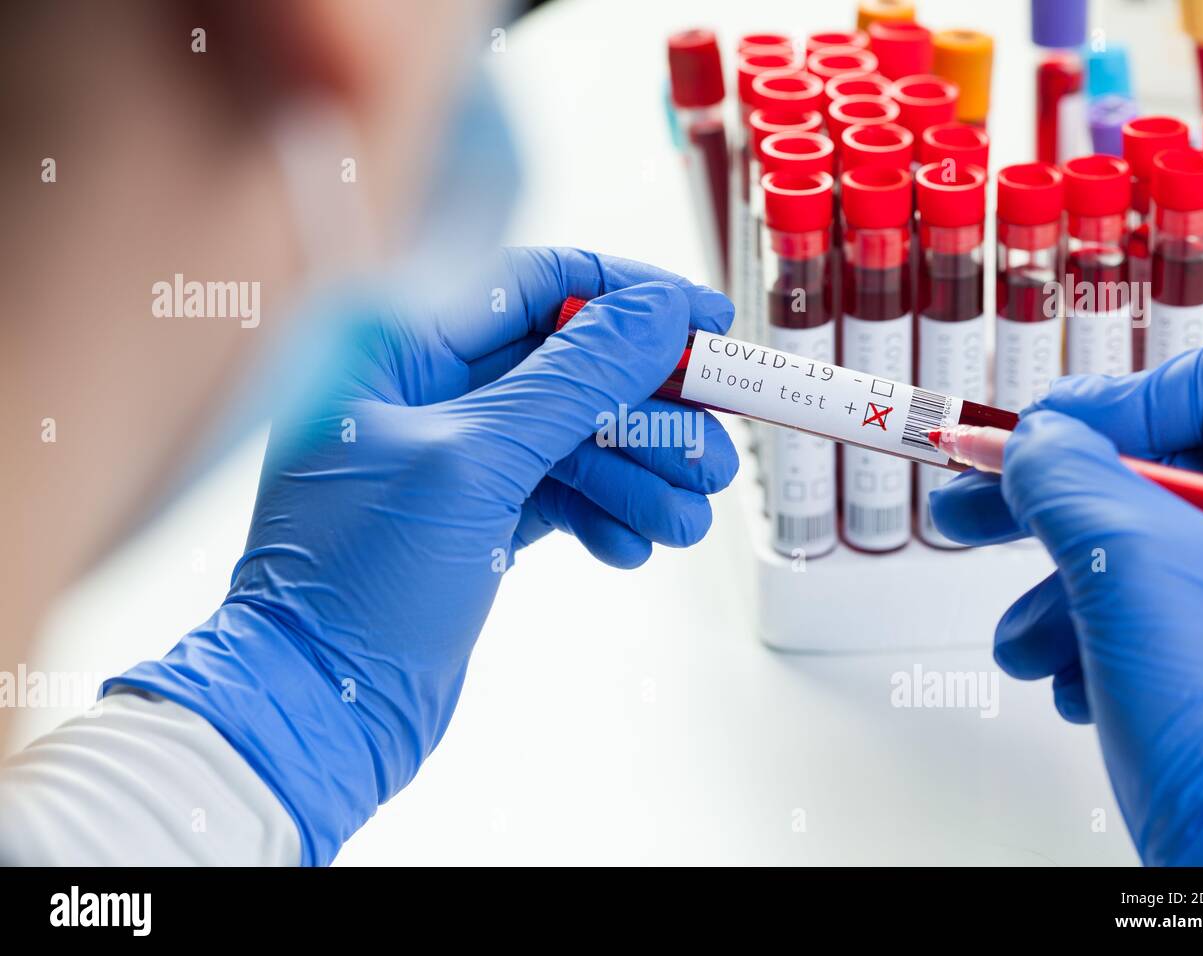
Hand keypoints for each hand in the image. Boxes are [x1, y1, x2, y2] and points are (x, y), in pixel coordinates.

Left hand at [107, 247, 737, 862]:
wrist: (316, 712)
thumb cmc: (354, 584)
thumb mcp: (472, 464)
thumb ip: (572, 381)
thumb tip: (654, 314)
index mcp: (395, 347)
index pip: (532, 287)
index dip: (629, 297)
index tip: (704, 322)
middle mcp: (424, 391)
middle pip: (569, 368)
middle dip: (648, 408)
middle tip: (712, 448)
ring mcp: (452, 459)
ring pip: (575, 437)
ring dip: (640, 474)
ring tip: (688, 518)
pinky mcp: (476, 518)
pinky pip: (561, 494)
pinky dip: (603, 516)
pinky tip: (631, 547)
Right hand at [931, 338, 1202, 864]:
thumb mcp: (1131, 565)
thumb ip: (1070, 480)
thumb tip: (1035, 445)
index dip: (1118, 401)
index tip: (1039, 435)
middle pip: (1166, 476)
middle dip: (1053, 501)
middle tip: (972, 509)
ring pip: (1145, 561)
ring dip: (1060, 594)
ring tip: (1026, 642)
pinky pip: (1154, 626)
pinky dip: (1095, 644)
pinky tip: (1075, 683)